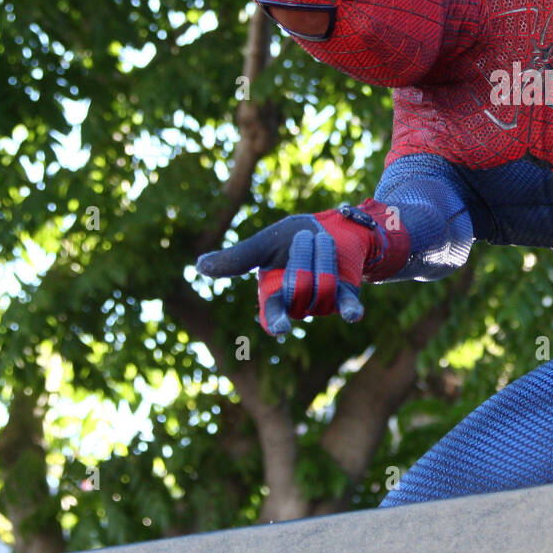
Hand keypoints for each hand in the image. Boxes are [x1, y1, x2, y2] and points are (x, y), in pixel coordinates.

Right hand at [196, 205, 383, 335]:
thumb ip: (238, 258)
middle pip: (301, 291)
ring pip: (324, 290)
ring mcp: (322, 304)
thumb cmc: (291, 237)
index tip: (282, 326)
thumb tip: (199, 266)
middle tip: (305, 236)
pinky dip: (350, 311)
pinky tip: (353, 315)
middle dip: (303, 256)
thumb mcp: (264, 243)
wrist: (330, 226)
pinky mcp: (345, 296)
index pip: (272, 317)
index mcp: (272, 297)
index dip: (276, 321)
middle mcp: (297, 306)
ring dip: (324, 257)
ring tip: (323, 239)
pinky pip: (347, 307)